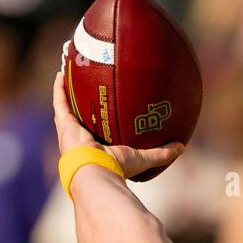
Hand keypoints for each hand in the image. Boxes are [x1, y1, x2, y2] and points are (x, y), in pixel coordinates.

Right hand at [53, 62, 183, 180]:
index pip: (98, 132)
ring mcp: (71, 131)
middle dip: (82, 103)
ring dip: (68, 91)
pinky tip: (62, 71)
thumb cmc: (118, 168)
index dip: (100, 121)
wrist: (96, 172)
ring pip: (67, 107)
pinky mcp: (64, 123)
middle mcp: (81, 140)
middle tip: (86, 87)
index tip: (104, 108)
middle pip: (81, 117)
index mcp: (97, 149)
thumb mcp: (143, 158)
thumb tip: (182, 147)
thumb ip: (162, 153)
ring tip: (71, 74)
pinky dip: (60, 87)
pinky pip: (60, 101)